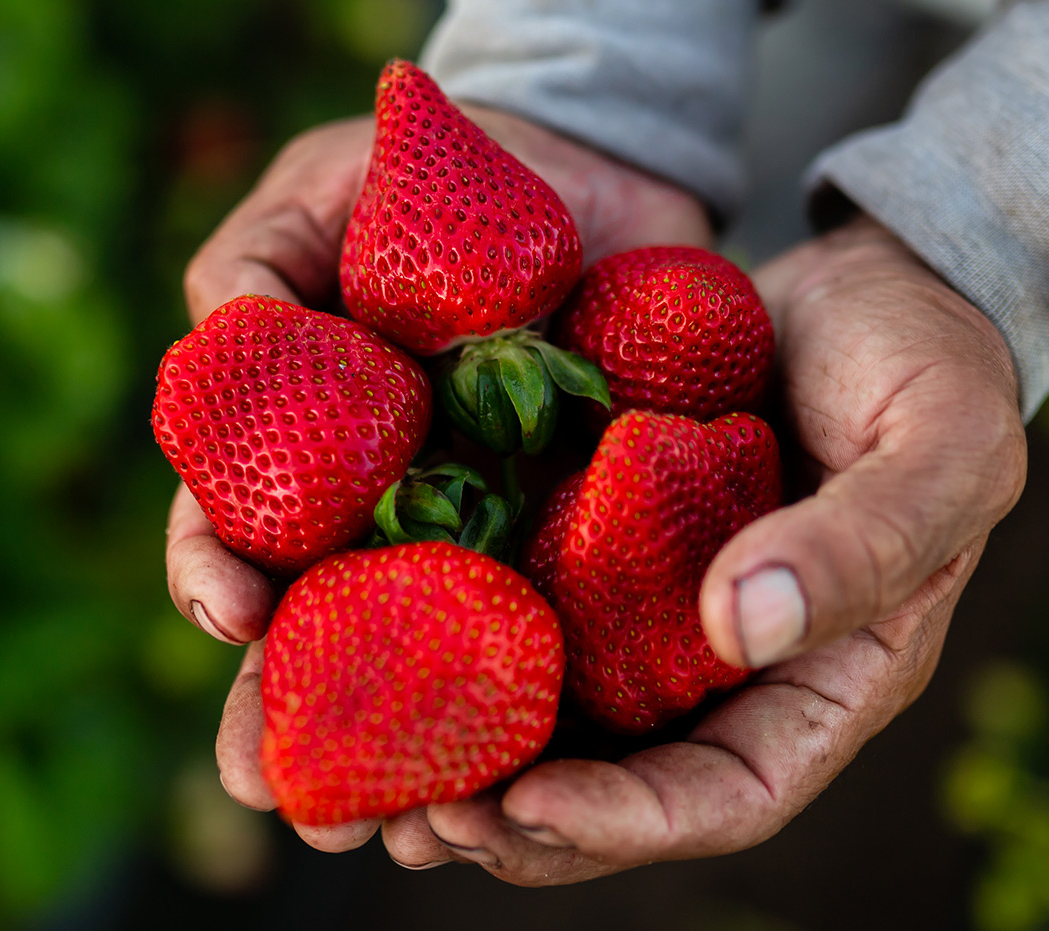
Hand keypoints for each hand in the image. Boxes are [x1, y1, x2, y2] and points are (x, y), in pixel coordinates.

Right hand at [167, 107, 712, 849]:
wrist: (584, 171)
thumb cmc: (422, 183)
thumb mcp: (318, 197)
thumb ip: (250, 267)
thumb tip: (218, 336)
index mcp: (297, 454)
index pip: (233, 533)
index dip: (219, 575)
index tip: (234, 613)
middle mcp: (375, 518)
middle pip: (319, 637)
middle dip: (295, 724)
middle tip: (291, 800)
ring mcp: (478, 538)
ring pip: (429, 666)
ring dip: (409, 754)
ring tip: (404, 829)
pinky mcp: (577, 540)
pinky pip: (559, 629)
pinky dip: (541, 701)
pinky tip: (536, 768)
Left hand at [373, 215, 1027, 879]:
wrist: (852, 287)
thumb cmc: (925, 367)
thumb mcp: (936, 446)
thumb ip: (861, 543)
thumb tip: (740, 627)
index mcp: (815, 681)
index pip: (723, 795)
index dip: (626, 822)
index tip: (529, 808)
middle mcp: (710, 668)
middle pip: (607, 784)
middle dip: (508, 821)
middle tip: (411, 826)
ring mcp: (638, 611)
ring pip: (541, 716)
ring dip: (451, 755)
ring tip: (362, 776)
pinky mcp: (580, 544)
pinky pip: (504, 608)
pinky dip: (436, 640)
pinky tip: (357, 639)